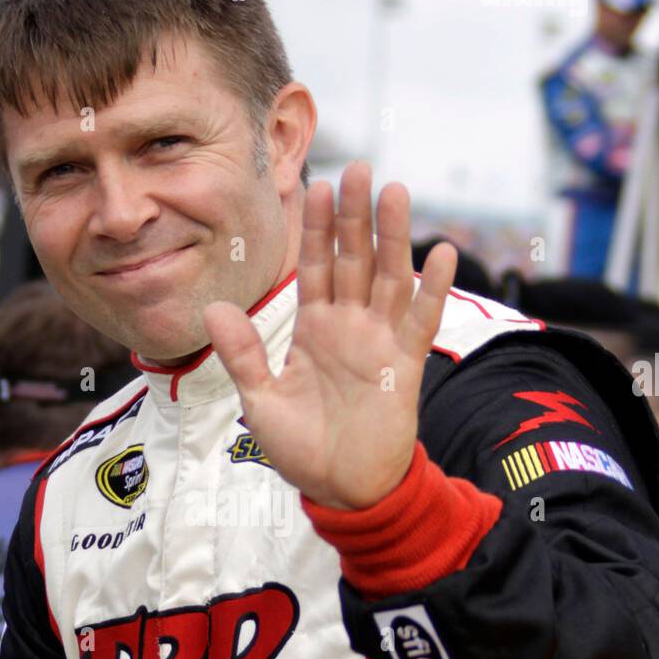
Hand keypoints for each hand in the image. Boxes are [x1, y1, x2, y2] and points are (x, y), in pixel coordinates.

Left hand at [204, 161, 456, 509]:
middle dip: (354, 216)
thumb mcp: (261, 401)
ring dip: (394, 237)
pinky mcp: (406, 366)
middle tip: (358, 168)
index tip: (316, 186)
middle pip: (353, 260)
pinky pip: (422, 321)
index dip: (315, 228)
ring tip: (394, 192)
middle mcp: (349, 327)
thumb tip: (215, 309)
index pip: (314, 267)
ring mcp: (380, 342)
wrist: (342, 490)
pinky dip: (434, 289)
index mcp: (314, 329)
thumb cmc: (302, 448)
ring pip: (389, 278)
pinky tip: (443, 253)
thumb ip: (244, 355)